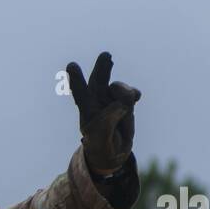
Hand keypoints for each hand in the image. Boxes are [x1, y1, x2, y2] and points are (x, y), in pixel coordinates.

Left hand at [66, 52, 140, 173]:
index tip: (72, 65)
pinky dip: (134, 94)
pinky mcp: (125, 102)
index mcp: (87, 109)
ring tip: (127, 106)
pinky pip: (131, 93)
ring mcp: (112, 99)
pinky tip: (137, 97)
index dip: (76, 79)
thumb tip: (122, 101)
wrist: (113, 153)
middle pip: (99, 80)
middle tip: (106, 56)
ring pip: (118, 87)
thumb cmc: (100, 145)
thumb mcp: (101, 136)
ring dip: (123, 91)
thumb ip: (110, 118)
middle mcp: (97, 100)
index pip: (80, 92)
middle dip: (102, 68)